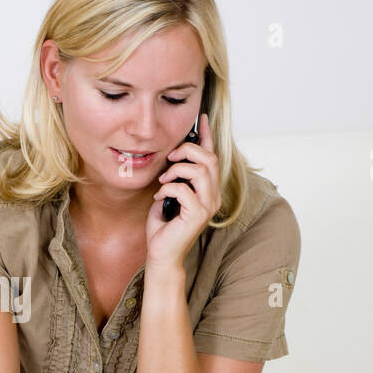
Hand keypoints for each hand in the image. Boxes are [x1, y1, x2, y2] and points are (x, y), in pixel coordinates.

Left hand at [145, 113, 220, 270]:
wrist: (161, 255)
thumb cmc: (163, 228)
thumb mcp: (168, 196)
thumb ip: (175, 178)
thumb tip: (172, 158)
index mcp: (208, 190)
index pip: (212, 157)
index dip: (207, 136)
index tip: (202, 118)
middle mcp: (213, 197)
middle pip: (209, 159)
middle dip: (187, 151)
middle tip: (170, 158)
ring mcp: (208, 206)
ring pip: (200, 170)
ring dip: (176, 170)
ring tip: (163, 181)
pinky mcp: (198, 215)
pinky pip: (183, 189)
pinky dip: (167, 189)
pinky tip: (159, 198)